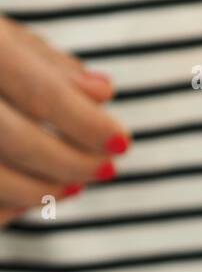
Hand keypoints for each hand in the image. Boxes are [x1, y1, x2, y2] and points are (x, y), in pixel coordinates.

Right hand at [0, 16, 130, 225]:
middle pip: (12, 137)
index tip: (122, 142)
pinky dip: (7, 207)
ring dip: (40, 190)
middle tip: (105, 169)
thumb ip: (46, 64)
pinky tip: (31, 199)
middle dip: (69, 161)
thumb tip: (102, 92)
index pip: (36, 87)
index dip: (85, 122)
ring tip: (74, 186)